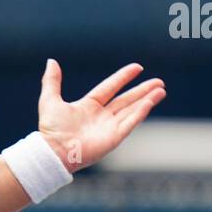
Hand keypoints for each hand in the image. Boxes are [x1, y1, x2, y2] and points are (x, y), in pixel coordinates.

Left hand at [37, 59, 165, 170]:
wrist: (54, 150)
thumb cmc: (50, 129)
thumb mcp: (50, 100)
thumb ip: (52, 81)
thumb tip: (51, 61)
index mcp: (88, 106)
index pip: (110, 88)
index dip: (123, 78)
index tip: (138, 68)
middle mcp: (101, 116)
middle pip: (126, 100)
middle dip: (142, 90)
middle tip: (159, 82)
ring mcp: (108, 127)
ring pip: (132, 110)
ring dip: (147, 100)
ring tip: (161, 89)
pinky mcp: (113, 138)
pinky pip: (130, 122)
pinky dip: (140, 112)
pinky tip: (150, 102)